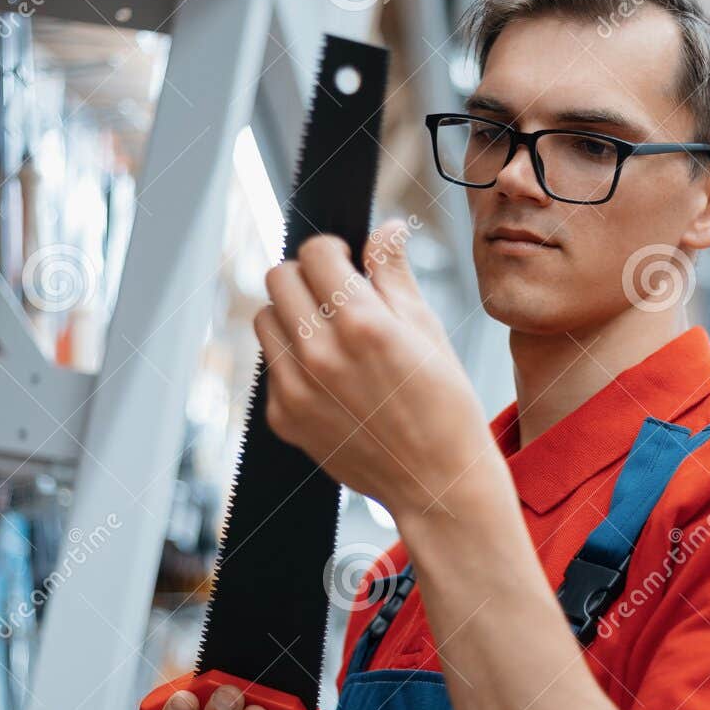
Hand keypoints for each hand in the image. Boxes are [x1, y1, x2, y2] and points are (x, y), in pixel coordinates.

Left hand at [252, 221, 501, 520]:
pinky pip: (270, 367)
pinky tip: (329, 376)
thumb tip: (385, 229)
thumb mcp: (427, 330)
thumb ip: (394, 273)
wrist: (436, 480)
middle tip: (332, 292)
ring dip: (290, 314)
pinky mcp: (283, 418)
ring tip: (326, 332)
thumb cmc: (444, 404)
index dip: (332, 248)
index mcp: (362, 323)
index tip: (344, 259)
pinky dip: (292, 361)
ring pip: (264, 319)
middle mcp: (321, 353)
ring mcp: (297, 388)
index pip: (315, 252)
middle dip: (306, 275)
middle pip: (278, 278)